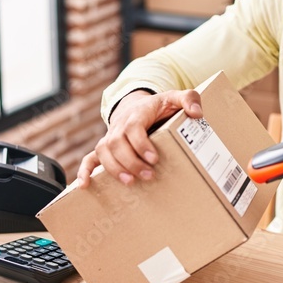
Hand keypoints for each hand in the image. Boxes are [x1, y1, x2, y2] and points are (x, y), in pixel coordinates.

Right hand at [76, 89, 202, 187]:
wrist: (136, 105)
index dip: (141, 144)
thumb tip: (197, 113)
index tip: (154, 158)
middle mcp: (120, 125)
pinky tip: (84, 185)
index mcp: (137, 114)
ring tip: (130, 182)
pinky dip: (85, 171)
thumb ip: (189, 99)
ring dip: (114, 168)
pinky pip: (90, 158)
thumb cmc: (158, 106)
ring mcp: (110, 137)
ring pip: (103, 151)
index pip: (134, 128)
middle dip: (131, 161)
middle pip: (117, 142)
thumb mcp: (174, 97)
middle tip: (149, 175)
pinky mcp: (105, 148)